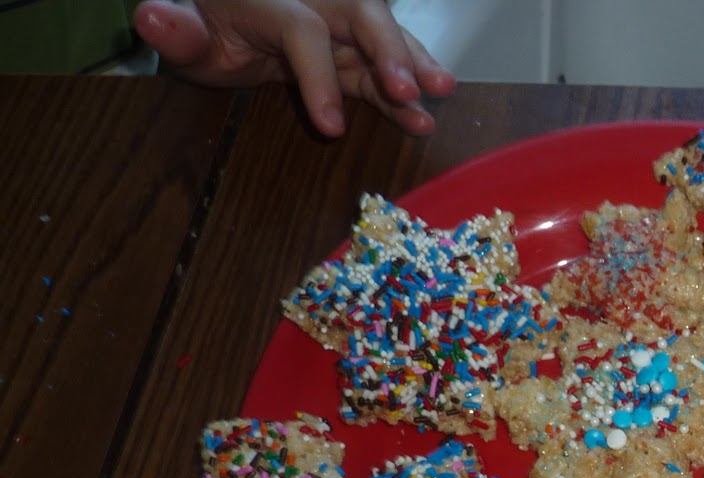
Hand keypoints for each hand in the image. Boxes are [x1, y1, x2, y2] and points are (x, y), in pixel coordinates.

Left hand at [133, 0, 456, 137]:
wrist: (224, 16)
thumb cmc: (206, 28)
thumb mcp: (184, 33)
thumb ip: (175, 30)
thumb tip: (151, 18)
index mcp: (270, 1)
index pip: (302, 31)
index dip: (318, 77)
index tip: (331, 128)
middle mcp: (314, 2)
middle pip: (360, 14)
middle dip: (389, 50)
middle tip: (409, 87)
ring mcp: (338, 25)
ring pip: (382, 36)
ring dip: (413, 63)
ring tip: (441, 91)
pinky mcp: (353, 52)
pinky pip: (383, 68)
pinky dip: (405, 92)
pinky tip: (424, 116)